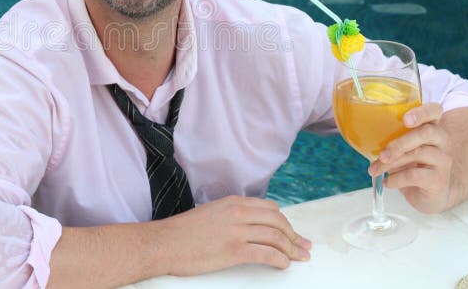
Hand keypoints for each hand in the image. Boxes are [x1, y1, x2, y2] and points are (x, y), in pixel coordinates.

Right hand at [158, 195, 311, 275]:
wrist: (164, 243)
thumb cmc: (182, 232)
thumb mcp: (211, 213)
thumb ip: (231, 216)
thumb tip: (249, 227)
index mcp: (233, 202)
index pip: (270, 209)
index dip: (285, 222)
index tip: (292, 232)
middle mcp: (238, 213)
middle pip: (278, 222)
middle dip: (294, 236)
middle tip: (303, 246)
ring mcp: (237, 232)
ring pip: (276, 238)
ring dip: (291, 249)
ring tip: (299, 258)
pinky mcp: (234, 251)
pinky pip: (266, 254)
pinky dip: (280, 260)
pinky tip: (283, 265)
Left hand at [368, 103, 454, 213]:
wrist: (430, 192)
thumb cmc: (412, 164)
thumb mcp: (403, 147)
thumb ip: (391, 136)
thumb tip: (362, 132)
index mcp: (431, 126)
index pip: (434, 111)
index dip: (422, 112)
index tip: (405, 119)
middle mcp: (442, 140)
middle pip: (426, 133)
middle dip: (399, 143)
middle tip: (381, 155)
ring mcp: (443, 160)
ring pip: (417, 154)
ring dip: (390, 163)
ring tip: (375, 170)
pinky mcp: (439, 180)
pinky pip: (414, 175)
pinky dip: (396, 179)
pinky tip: (387, 182)